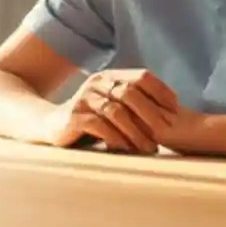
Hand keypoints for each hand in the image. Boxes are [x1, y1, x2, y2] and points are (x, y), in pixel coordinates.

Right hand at [43, 69, 179, 153]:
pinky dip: (117, 138)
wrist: (50, 125)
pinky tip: (127, 150)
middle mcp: (97, 83)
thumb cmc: (89, 119)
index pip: (142, 76)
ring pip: (117, 111)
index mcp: (109, 77)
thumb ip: (132, 105)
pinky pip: (100, 126)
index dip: (161, 91)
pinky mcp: (74, 117)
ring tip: (149, 148)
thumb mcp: (110, 106)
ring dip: (136, 132)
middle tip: (165, 134)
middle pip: (131, 93)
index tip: (176, 109)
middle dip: (151, 114)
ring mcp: (84, 99)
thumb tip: (169, 115)